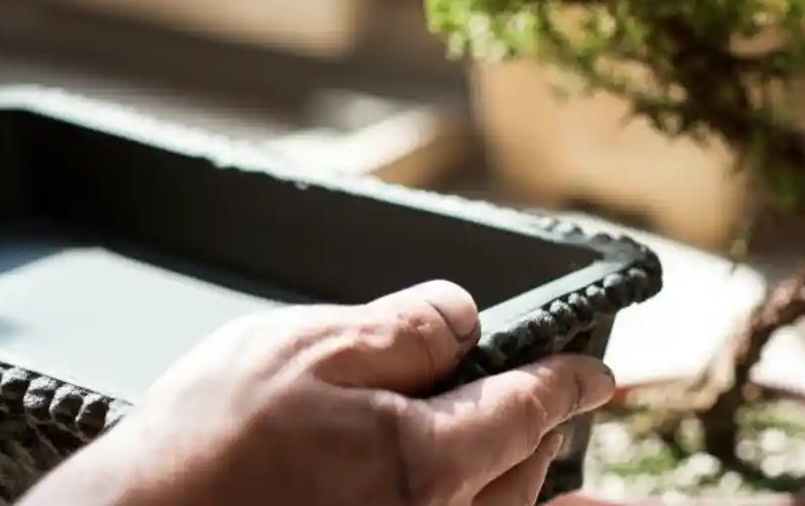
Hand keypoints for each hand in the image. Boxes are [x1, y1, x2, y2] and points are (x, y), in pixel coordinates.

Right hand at [20, 281, 615, 505]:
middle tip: (548, 394)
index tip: (599, 372)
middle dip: (540, 425)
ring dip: (515, 472)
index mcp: (422, 462)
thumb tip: (463, 316)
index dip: (569, 380)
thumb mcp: (304, 349)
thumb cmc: (205, 442)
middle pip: (522, 470)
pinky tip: (476, 480)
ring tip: (512, 436)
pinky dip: (485, 503)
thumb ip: (401, 329)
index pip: (527, 408)